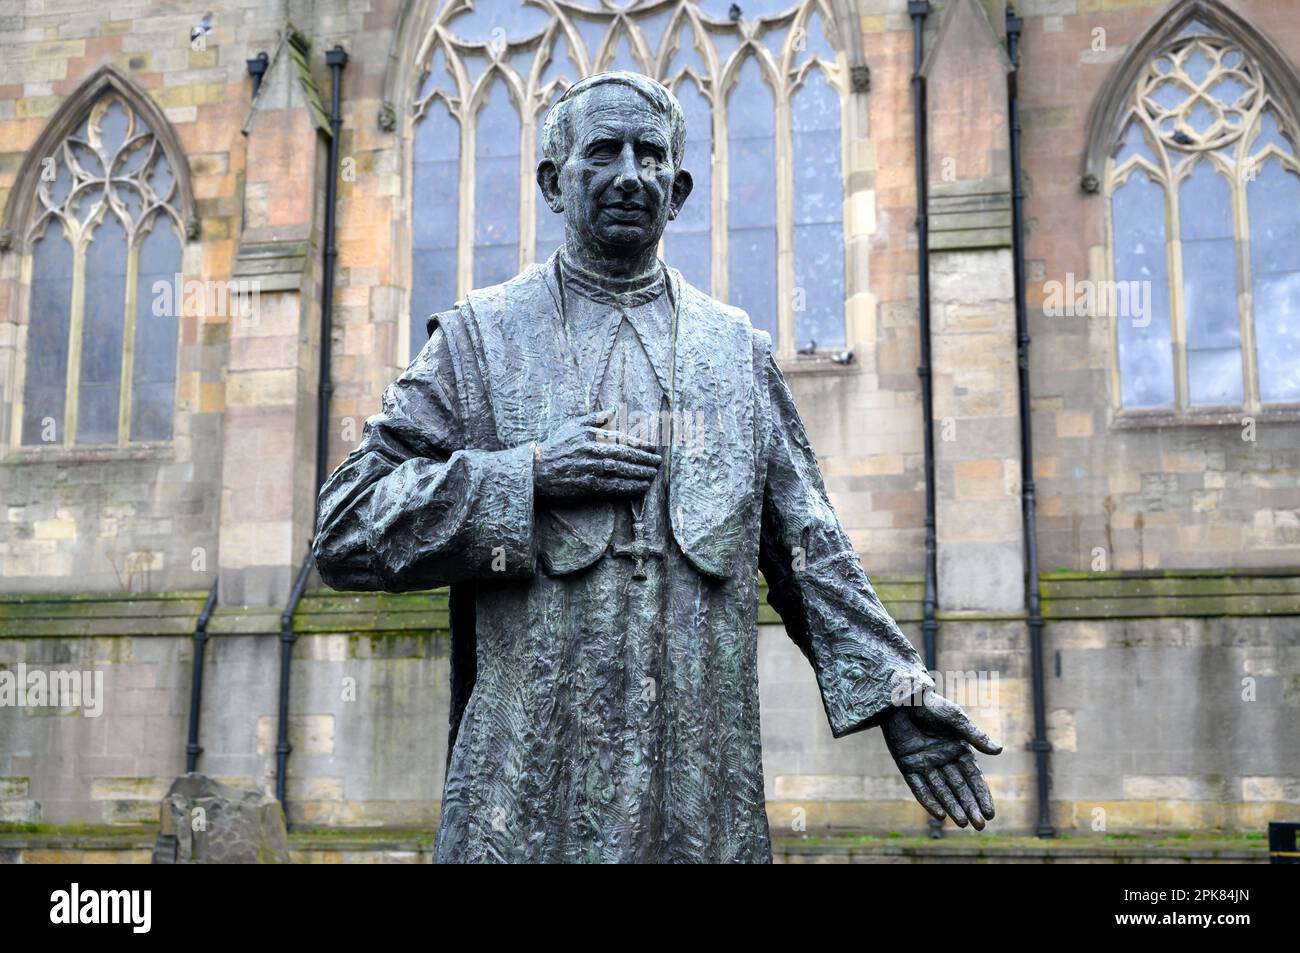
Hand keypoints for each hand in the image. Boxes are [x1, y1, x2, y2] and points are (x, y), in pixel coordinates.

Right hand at [533, 409, 661, 500]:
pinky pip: (616, 486)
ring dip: (642, 473)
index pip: (622, 438)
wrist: (536, 470)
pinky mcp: (590, 485)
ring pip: (624, 470)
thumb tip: (612, 409)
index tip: (653, 448)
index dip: (640, 444)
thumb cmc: (555, 447)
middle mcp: (594, 450)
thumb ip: (594, 418)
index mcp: (592, 434)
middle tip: (658, 462)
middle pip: (627, 455)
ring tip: (653, 474)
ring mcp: (592, 468)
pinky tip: (642, 487)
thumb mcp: (572, 425)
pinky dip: (631, 487)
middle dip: (646, 459)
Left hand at [882, 690, 1001, 829]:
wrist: (900, 698)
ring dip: (953, 807)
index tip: (990, 813)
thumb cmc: (930, 704)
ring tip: (964, 824)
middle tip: (980, 825)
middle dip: (970, 806)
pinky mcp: (907, 766)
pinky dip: (928, 800)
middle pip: (959, 788)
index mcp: (958, 749)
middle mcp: (943, 760)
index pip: (973, 777)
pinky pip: (919, 787)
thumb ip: (975, 736)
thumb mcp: (955, 719)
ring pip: (941, 791)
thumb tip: (999, 750)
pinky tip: (940, 815)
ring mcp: (925, 764)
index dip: (982, 794)